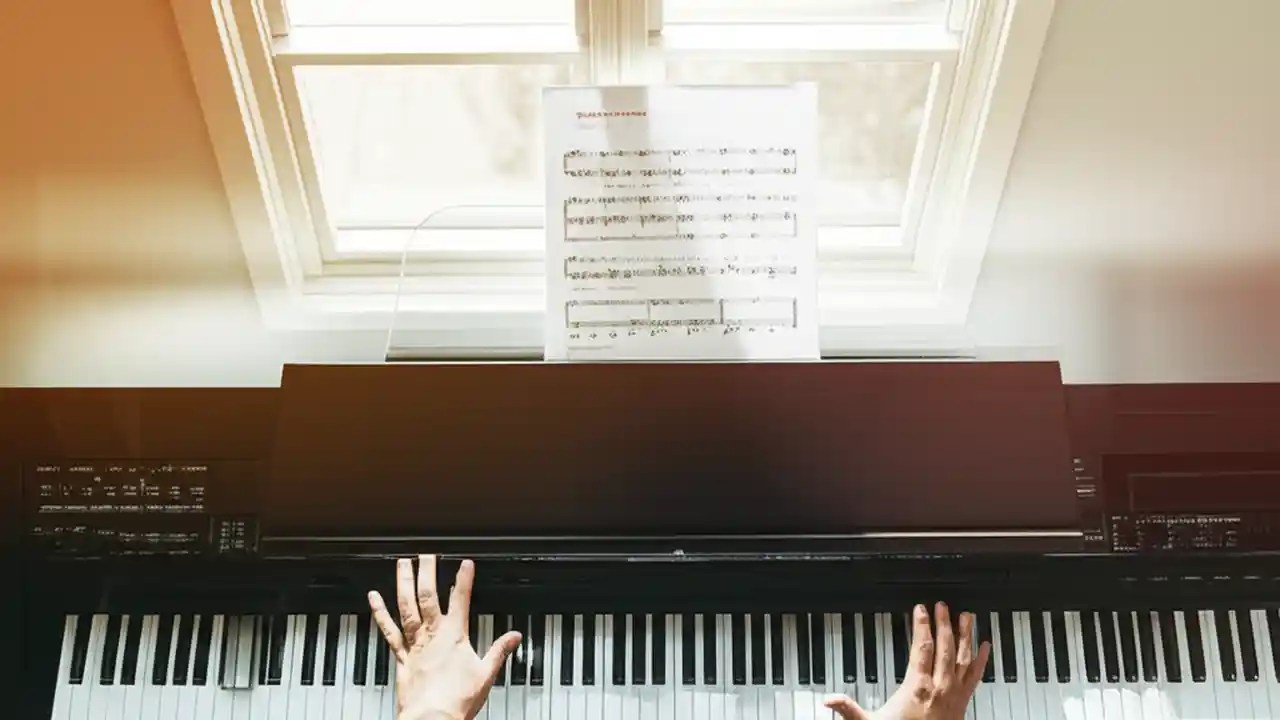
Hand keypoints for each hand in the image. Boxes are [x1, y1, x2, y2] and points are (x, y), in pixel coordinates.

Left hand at [368, 555, 521, 719]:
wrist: (432, 719)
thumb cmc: (457, 700)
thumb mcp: (486, 674)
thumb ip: (499, 651)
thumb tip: (514, 636)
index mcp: (455, 636)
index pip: (460, 599)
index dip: (464, 579)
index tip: (465, 562)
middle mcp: (432, 635)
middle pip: (428, 596)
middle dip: (427, 572)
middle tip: (426, 554)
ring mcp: (414, 644)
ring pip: (406, 607)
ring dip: (403, 583)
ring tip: (402, 563)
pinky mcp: (401, 657)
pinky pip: (389, 631)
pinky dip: (380, 613)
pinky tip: (373, 598)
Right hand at [825, 603, 989, 719]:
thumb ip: (850, 710)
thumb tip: (829, 700)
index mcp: (918, 688)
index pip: (922, 648)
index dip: (922, 626)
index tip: (921, 610)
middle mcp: (940, 688)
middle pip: (945, 648)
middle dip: (944, 624)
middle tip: (943, 606)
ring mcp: (955, 695)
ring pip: (964, 658)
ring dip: (965, 636)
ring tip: (967, 617)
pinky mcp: (963, 704)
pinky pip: (976, 677)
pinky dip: (982, 660)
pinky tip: (986, 647)